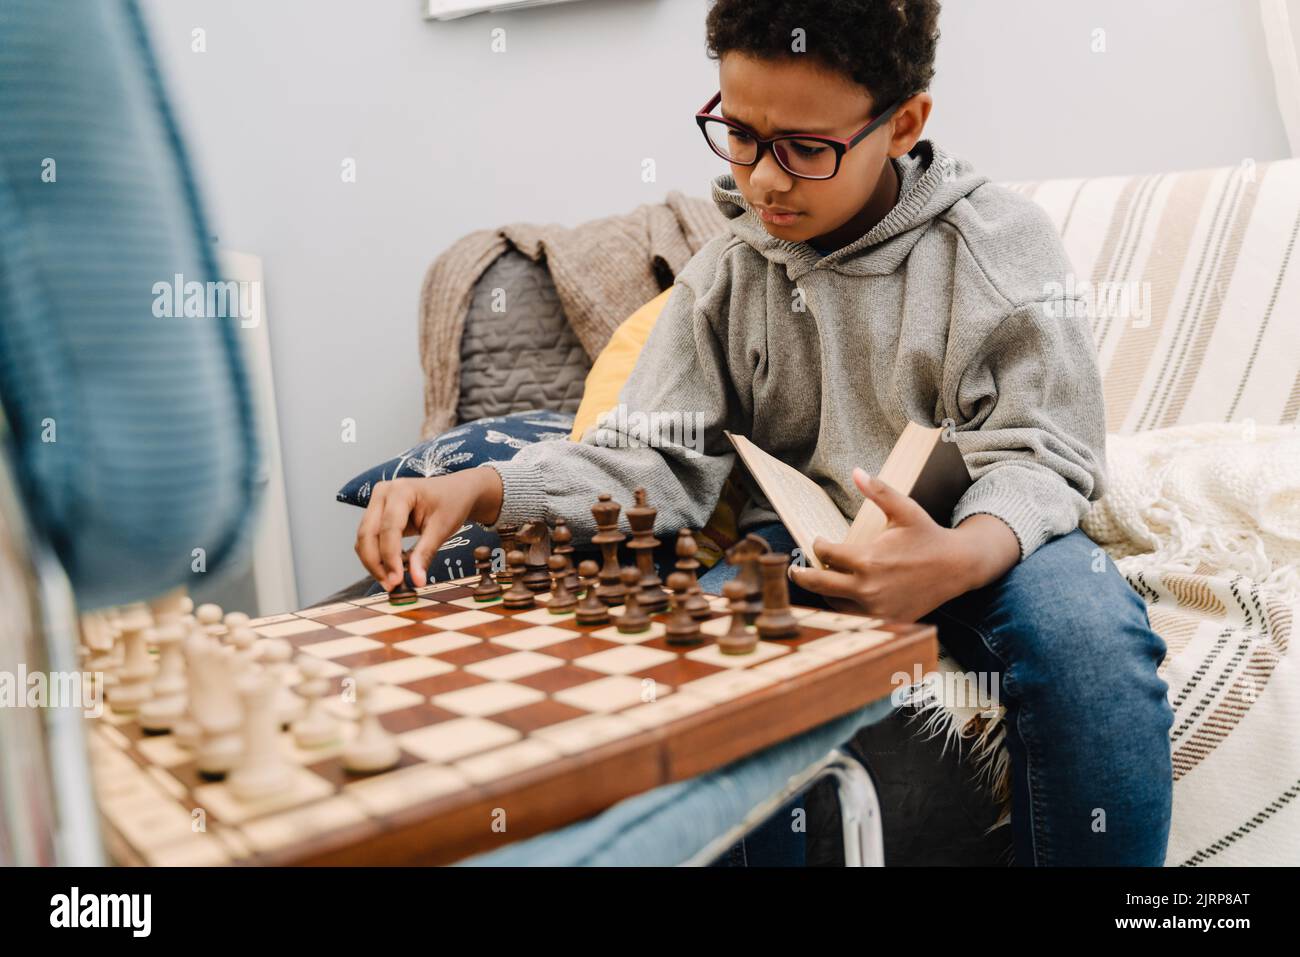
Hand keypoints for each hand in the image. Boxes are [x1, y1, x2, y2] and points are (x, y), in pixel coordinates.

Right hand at [353, 467, 503, 589]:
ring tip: (391, 582)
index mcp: (401, 490)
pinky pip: (369, 538)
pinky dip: (376, 556)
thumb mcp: (442, 528)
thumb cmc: (452, 504)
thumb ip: (425, 553)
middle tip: (390, 586)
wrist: (456, 491)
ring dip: (374, 562)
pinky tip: (391, 570)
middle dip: (376, 563)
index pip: (388, 528)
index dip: (390, 557)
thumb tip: (416, 580)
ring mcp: (377, 501)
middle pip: (368, 533)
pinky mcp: (377, 513)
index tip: (397, 581)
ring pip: (364, 538)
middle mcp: (383, 493)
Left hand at [790, 467, 975, 622]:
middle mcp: (867, 587)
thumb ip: (878, 491)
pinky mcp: (885, 619)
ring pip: (833, 603)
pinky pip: (852, 616)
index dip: (818, 546)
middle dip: (801, 576)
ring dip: (823, 591)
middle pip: (818, 584)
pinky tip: (840, 595)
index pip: (826, 554)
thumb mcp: (905, 510)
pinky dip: (842, 606)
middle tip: (794, 571)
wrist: (958, 567)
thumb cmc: (928, 536)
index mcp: (868, 560)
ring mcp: (875, 607)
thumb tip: (856, 471)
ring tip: (819, 580)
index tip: (819, 541)